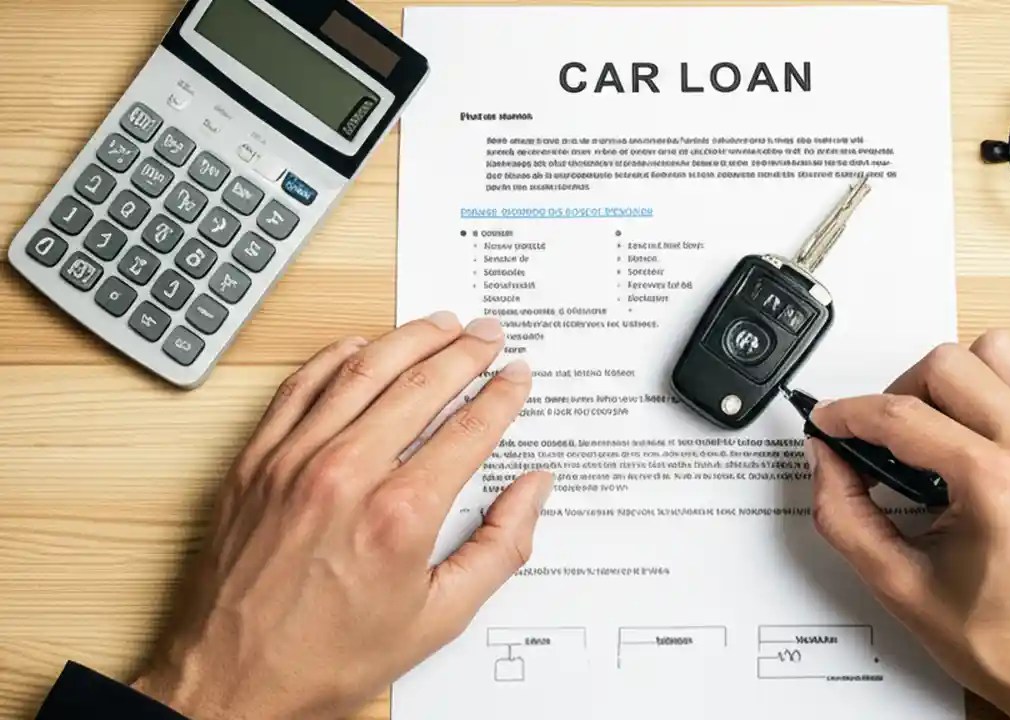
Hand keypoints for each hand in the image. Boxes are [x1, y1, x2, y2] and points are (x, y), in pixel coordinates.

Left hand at [131, 313, 551, 719]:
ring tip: (440, 323)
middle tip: (488, 334)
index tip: (517, 376)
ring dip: (408, 338)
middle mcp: (346, 474)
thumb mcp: (438, 619)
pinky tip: (361, 346)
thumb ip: (499, 548)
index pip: (469, 428)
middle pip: (421, 384)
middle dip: (465, 351)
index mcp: (400, 514)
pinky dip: (335, 358)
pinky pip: (300, 388)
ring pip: (363, 371)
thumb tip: (532, 491)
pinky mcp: (255, 462)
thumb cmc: (326, 657)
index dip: (502, 395)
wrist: (229, 681)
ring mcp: (294, 461)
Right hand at [808, 330, 1009, 719]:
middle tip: (883, 436)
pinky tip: (985, 425)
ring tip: (937, 426)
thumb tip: (826, 463)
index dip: (847, 414)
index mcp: (996, 486)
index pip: (900, 416)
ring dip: (956, 377)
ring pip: (1000, 351)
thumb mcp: (903, 589)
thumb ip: (846, 518)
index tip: (829, 423)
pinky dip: (1006, 381)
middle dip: (899, 391)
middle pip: (948, 364)